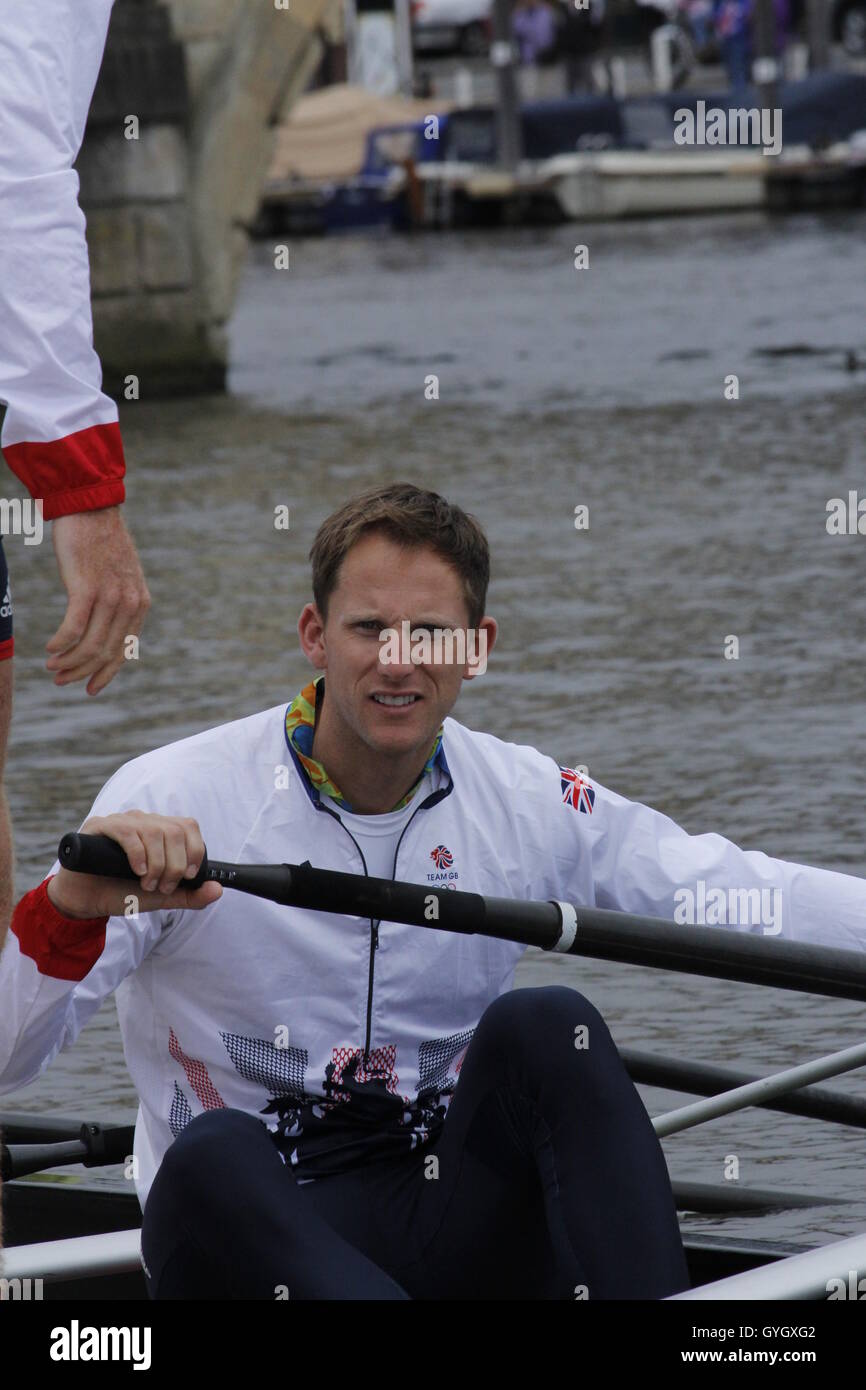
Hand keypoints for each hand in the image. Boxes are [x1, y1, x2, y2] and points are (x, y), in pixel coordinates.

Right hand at [46, 812, 221, 919]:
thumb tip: (218, 889)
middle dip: (175, 865)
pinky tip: (137, 872)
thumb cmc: (123, 892)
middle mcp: (144, 821)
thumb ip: (190, 895)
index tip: (189, 876)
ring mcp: (122, 821)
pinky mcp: (101, 826)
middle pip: (175, 831)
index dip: (194, 850)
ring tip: (147, 884)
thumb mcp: (162, 897)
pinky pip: (128, 832)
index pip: (188, 826)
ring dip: (157, 864)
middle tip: (162, 886)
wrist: (87, 901)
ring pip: (155, 831)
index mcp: (160, 831)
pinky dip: (138, 854)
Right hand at [47, 508, 149, 695]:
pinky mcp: (87, 589)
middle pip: (105, 653)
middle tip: (61, 681)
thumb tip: (105, 631)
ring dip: (67, 662)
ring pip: (89, 646)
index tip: (90, 688)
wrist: (91, 509)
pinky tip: (48, 648)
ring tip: (51, 667)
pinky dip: (59, 644)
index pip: (125, 651)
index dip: (106, 673)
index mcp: (141, 604)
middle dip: (81, 672)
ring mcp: (110, 597)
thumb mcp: (121, 576)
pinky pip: (72, 629)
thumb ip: (119, 603)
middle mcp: (130, 604)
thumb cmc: (100, 543)